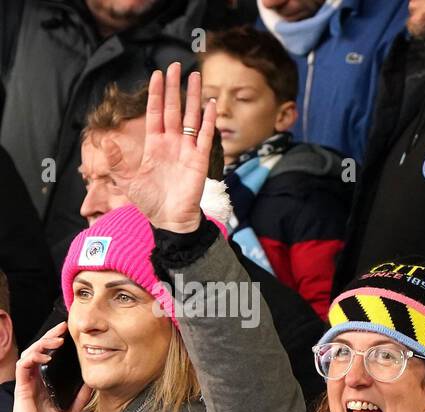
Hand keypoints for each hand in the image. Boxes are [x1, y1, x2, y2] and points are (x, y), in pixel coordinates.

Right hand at [9, 322, 91, 411]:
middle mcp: (36, 378)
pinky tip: (45, 356)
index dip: (56, 342)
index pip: (49, 355)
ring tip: (56, 340)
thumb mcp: (74, 409)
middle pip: (39, 350)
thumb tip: (94, 383)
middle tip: (63, 327)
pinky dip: (33, 357)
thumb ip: (82, 396)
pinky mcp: (22, 387)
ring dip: (42, 344)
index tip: (69, 332)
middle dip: (50, 336)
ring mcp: (28, 382)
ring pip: (30, 354)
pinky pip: (24, 367)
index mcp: (47, 381)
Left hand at [105, 62, 216, 232]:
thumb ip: (117, 160)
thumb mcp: (126, 180)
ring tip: (196, 77)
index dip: (156, 94)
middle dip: (174, 88)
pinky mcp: (199, 160)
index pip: (155, 113)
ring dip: (193, 98)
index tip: (157, 75)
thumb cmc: (149, 202)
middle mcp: (172, 143)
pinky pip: (204, 136)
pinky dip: (207, 120)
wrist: (169, 220)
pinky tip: (208, 105)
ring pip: (190, 117)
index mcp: (154, 145)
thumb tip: (104, 141)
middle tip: (176, 66)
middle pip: (173, 109)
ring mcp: (187, 150)